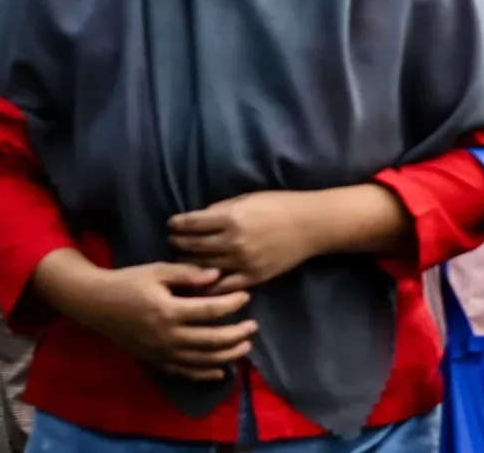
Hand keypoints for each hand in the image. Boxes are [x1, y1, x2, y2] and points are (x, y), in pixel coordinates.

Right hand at [49, 260, 255, 380]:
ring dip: (226, 356)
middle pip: (211, 340)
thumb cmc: (128, 282)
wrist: (95, 304)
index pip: (210, 311)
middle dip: (236, 335)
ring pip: (201, 360)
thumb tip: (216, 275)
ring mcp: (161, 351)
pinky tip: (220, 372)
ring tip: (245, 347)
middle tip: (253, 326)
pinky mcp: (155, 360)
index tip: (247, 296)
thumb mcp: (157, 270)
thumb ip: (187, 273)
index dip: (232, 303)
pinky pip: (183, 371)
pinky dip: (203, 374)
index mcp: (168, 310)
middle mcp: (167, 335)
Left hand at [168, 191, 320, 292]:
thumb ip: (222, 208)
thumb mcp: (249, 198)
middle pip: (193, 245)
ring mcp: (242, 262)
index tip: (172, 224)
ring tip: (183, 259)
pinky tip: (200, 281)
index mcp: (231, 218)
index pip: (191, 223)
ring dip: (188, 262)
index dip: (177, 224)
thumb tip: (199, 217)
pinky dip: (208, 285)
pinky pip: (222, 286)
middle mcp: (232, 241)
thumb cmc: (281, 205)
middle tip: (173, 241)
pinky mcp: (252, 277)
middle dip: (179, 242)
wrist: (311, 225)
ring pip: (203, 266)